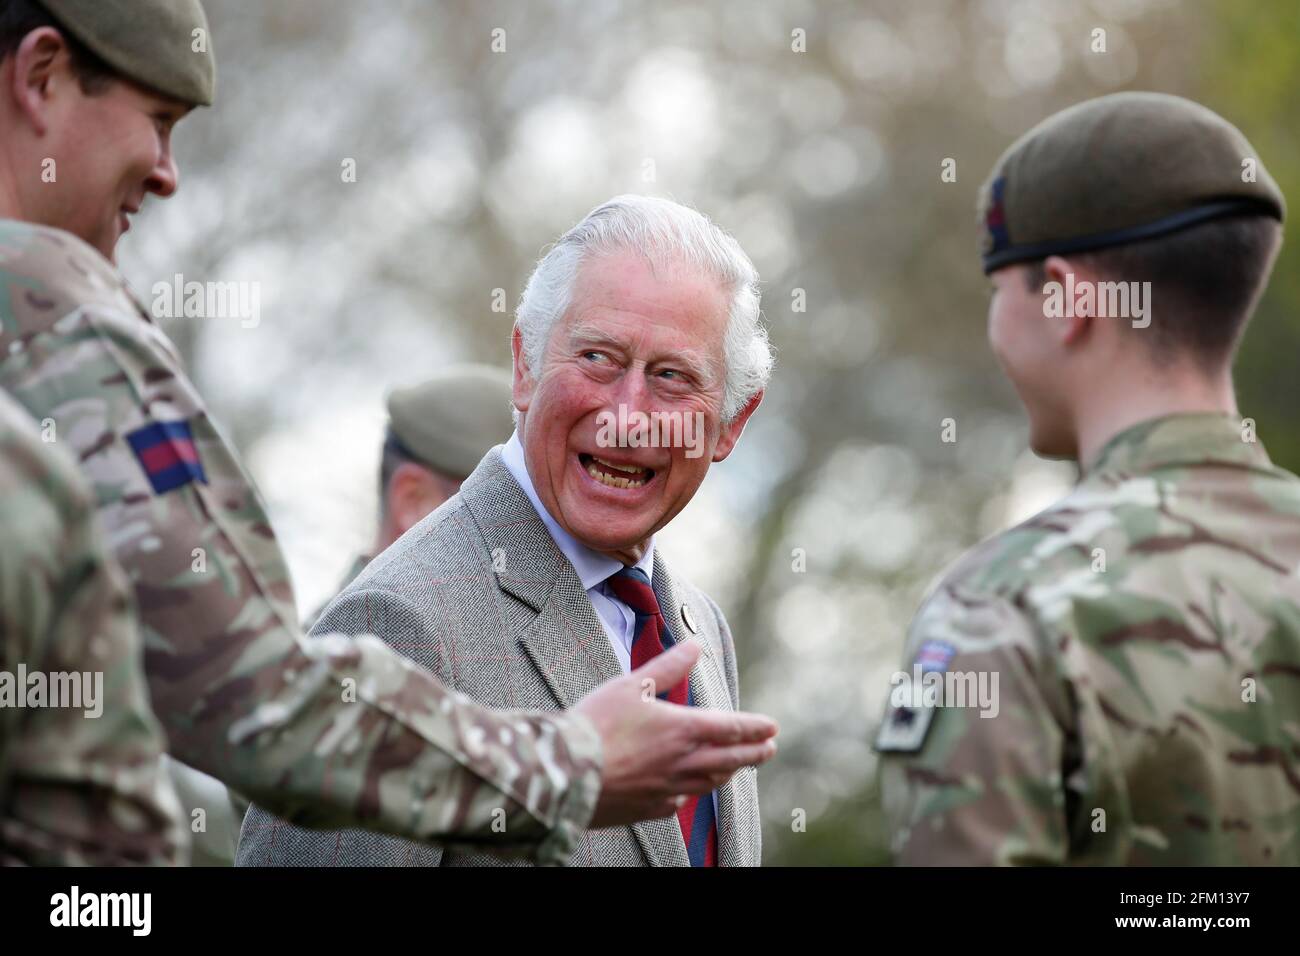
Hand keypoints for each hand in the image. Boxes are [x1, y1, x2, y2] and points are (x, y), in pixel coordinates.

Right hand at [575, 641, 777, 827]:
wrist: (564, 774)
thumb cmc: (595, 724)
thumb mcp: (632, 684)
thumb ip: (668, 666)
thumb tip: (694, 646)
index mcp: (683, 730)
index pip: (732, 728)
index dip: (755, 728)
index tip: (772, 727)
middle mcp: (683, 763)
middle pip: (730, 759)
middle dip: (753, 753)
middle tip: (769, 749)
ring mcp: (668, 790)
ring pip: (709, 783)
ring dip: (728, 772)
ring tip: (737, 767)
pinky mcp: (649, 809)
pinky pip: (679, 801)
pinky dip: (691, 792)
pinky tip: (688, 790)